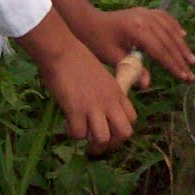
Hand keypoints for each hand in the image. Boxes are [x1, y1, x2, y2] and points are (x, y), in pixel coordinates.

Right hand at [16, 10, 136, 152]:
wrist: (62, 51)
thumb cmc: (77, 59)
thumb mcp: (101, 76)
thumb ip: (105, 93)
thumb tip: (99, 108)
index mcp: (117, 92)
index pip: (132, 119)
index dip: (121, 128)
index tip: (109, 128)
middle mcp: (109, 101)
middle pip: (124, 133)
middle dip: (112, 143)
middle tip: (98, 142)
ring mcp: (93, 106)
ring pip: (103, 138)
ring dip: (92, 143)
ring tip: (83, 136)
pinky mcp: (75, 109)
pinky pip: (78, 134)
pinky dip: (72, 134)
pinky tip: (68, 126)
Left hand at [78, 6, 194, 88]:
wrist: (88, 22)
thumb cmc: (98, 41)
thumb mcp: (113, 58)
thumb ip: (132, 70)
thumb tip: (147, 85)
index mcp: (137, 30)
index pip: (160, 50)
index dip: (173, 65)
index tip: (184, 77)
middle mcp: (145, 18)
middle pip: (168, 40)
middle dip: (181, 58)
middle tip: (191, 74)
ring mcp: (146, 12)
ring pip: (170, 29)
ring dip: (182, 45)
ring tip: (191, 60)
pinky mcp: (145, 11)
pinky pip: (166, 18)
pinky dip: (175, 27)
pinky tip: (182, 36)